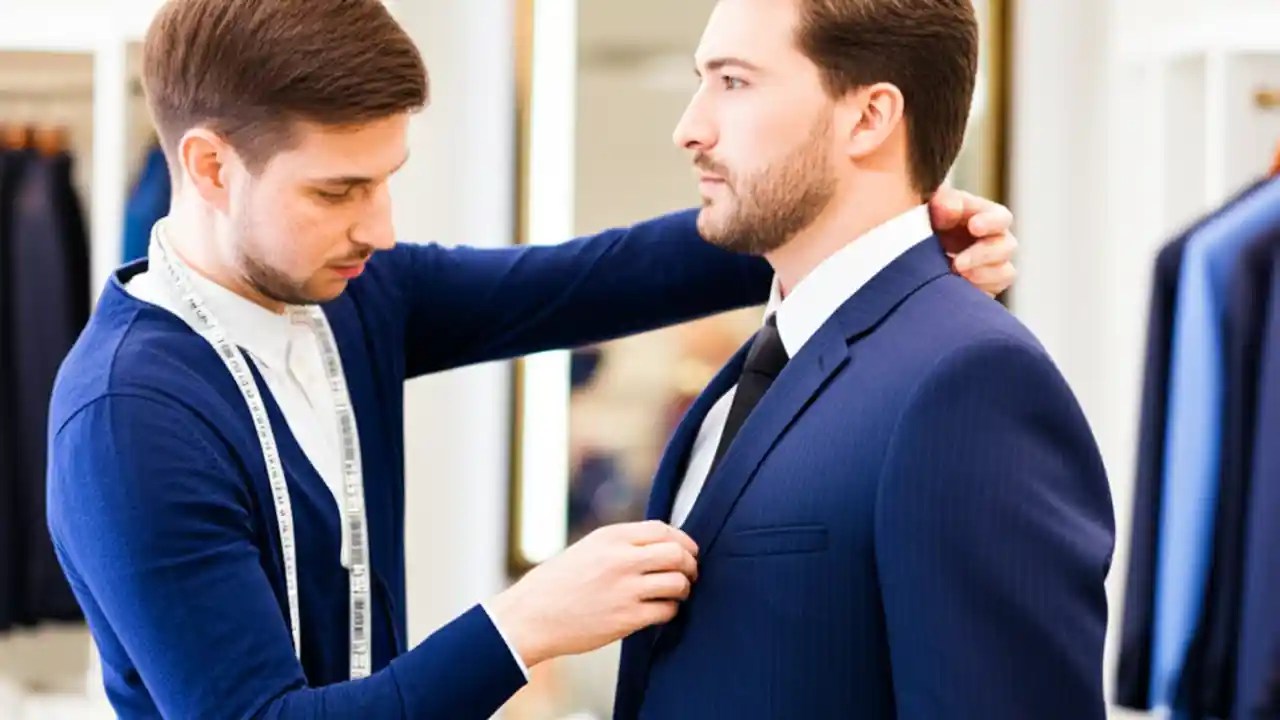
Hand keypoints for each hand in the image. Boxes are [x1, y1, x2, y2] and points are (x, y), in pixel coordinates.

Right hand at [486, 520, 698, 667]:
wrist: (531, 616)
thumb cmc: (556, 584)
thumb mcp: (588, 549)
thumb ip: (622, 545)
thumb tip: (660, 546)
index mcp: (611, 537)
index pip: (663, 529)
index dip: (683, 540)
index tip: (687, 551)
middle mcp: (621, 559)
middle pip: (677, 553)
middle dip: (690, 564)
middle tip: (689, 574)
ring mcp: (626, 588)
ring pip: (678, 582)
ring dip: (683, 588)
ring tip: (676, 593)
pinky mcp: (627, 618)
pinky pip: (667, 610)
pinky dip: (670, 610)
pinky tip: (660, 610)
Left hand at [928, 187, 1017, 297]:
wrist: (908, 256)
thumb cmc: (923, 226)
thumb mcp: (929, 209)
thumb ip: (941, 203)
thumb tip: (948, 208)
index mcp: (983, 218)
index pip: (1001, 218)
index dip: (991, 222)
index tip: (974, 226)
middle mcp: (993, 242)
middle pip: (1008, 247)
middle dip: (983, 254)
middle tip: (958, 264)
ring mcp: (991, 267)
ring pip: (1006, 272)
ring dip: (982, 275)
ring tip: (956, 275)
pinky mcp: (984, 289)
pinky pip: (992, 292)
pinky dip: (978, 290)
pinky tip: (958, 288)